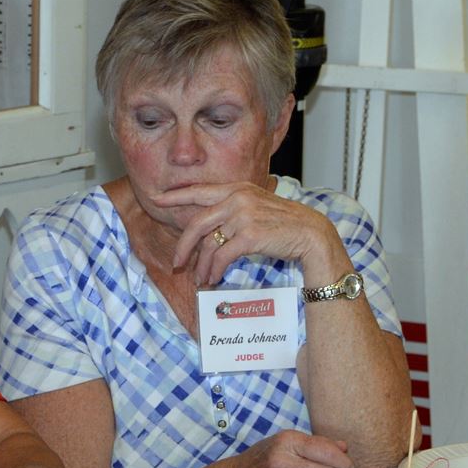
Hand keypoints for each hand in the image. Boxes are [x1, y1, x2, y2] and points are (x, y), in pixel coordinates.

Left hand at [158, 182, 349, 286]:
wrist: (310, 234)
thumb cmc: (284, 225)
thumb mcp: (257, 207)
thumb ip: (233, 211)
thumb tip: (208, 231)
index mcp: (237, 189)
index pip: (200, 191)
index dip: (176, 196)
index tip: (157, 198)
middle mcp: (238, 199)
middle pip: (197, 224)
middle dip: (184, 247)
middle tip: (177, 264)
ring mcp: (243, 215)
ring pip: (209, 244)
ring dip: (202, 266)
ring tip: (201, 279)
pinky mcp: (250, 235)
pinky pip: (222, 256)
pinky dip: (214, 270)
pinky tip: (214, 278)